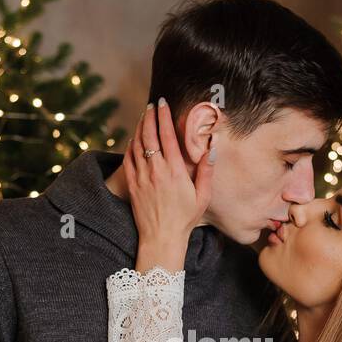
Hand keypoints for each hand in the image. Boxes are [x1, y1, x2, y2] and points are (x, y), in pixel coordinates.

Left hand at [123, 100, 213, 271]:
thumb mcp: (203, 196)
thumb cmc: (185, 219)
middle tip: (151, 105)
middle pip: (149, 135)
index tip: (163, 104)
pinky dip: (131, 145)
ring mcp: (141, 177)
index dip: (164, 117)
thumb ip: (207, 170)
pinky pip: (128, 158)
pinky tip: (134, 138)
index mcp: (175, 171)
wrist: (161, 238)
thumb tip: (213, 148)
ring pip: (137, 144)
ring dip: (140, 128)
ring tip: (143, 117)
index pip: (167, 136)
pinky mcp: (132, 185)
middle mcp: (156, 171)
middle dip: (150, 117)